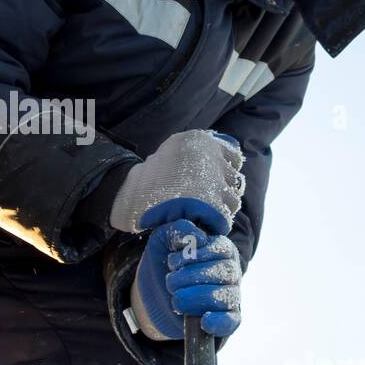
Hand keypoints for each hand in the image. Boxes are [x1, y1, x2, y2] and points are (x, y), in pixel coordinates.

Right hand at [109, 129, 244, 236]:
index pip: (233, 157)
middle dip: (223, 192)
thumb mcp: (173, 151)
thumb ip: (197, 154)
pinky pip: (224, 217)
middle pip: (233, 179)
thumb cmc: (150, 177)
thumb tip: (227, 161)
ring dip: (221, 209)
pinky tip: (202, 224)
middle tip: (207, 202)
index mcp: (200, 140)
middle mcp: (209, 156)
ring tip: (203, 214)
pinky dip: (216, 224)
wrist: (130, 195)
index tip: (214, 182)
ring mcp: (211, 179)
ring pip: (232, 200)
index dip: (225, 172)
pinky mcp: (210, 203)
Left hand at [128, 218, 241, 340]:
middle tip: (171, 281)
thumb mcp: (164, 239)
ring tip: (176, 298)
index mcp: (221, 248)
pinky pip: (231, 321)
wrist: (152, 295)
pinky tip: (203, 321)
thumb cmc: (164, 263)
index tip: (172, 260)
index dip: (193, 255)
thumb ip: (179, 228)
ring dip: (194, 297)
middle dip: (189, 277)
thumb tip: (198, 238)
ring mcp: (231, 295)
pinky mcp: (225, 319)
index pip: (221, 247)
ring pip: (224, 295)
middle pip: (224, 272)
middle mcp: (231, 271)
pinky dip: (218, 322)